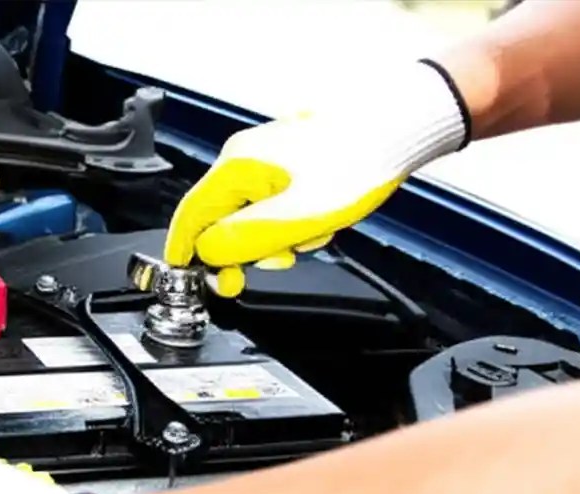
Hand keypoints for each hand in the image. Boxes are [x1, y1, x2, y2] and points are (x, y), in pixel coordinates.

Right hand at [165, 61, 469, 296]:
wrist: (397, 130)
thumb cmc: (355, 166)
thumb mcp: (295, 218)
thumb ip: (243, 239)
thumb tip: (207, 252)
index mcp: (236, 167)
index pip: (190, 216)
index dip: (183, 252)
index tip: (183, 277)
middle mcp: (244, 158)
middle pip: (220, 219)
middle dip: (243, 249)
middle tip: (262, 269)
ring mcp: (266, 157)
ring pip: (250, 214)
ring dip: (274, 236)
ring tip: (310, 234)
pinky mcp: (288, 161)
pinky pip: (272, 202)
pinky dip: (290, 221)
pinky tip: (317, 220)